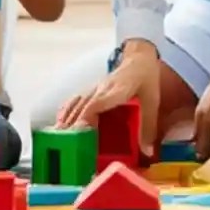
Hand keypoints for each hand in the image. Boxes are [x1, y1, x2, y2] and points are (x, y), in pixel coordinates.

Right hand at [55, 41, 159, 155]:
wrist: (138, 58)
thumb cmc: (145, 78)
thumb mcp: (152, 100)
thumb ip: (149, 126)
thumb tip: (148, 152)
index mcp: (116, 91)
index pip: (97, 103)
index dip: (86, 116)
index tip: (79, 130)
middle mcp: (100, 89)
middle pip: (81, 106)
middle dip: (72, 124)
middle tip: (63, 142)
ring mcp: (93, 88)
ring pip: (76, 103)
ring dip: (66, 119)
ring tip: (57, 137)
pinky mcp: (90, 90)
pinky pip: (75, 100)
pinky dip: (66, 111)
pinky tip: (60, 122)